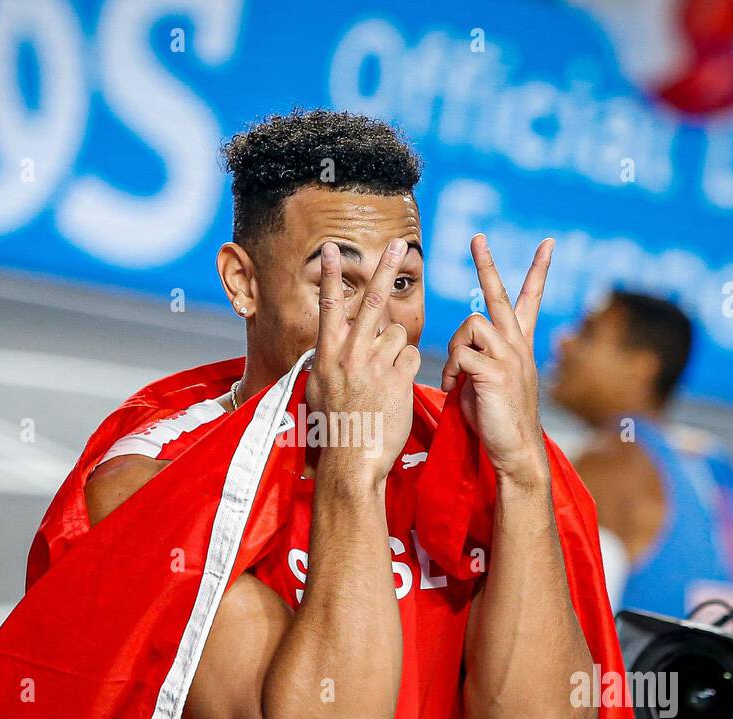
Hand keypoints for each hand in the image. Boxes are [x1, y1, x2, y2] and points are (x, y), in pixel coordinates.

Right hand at [306, 239, 420, 487]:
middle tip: (399, 244)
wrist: (353, 460)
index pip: (330, 306)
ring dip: (398, 349)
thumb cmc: (335, 427)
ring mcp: (375, 366)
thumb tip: (329, 343)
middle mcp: (350, 354)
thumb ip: (328, 360)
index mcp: (328, 354)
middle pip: (373, 302)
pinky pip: (413, 357)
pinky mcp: (399, 379)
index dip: (333, 276)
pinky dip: (409, 368)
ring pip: (400, 334)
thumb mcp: (319, 388)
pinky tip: (397, 388)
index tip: (332, 249)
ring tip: (386, 377)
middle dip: (386, 269)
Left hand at [441, 234, 553, 486]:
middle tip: (477, 237)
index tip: (548, 243)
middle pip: (499, 294)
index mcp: (518, 344)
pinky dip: (451, 369)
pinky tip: (454, 387)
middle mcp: (517, 344)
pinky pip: (462, 353)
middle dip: (487, 264)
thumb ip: (476, 358)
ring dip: (453, 348)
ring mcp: (509, 357)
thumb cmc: (496, 418)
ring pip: (470, 324)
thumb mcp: (485, 380)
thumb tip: (460, 352)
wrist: (515, 449)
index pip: (530, 299)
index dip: (538, 270)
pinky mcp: (495, 372)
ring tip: (455, 377)